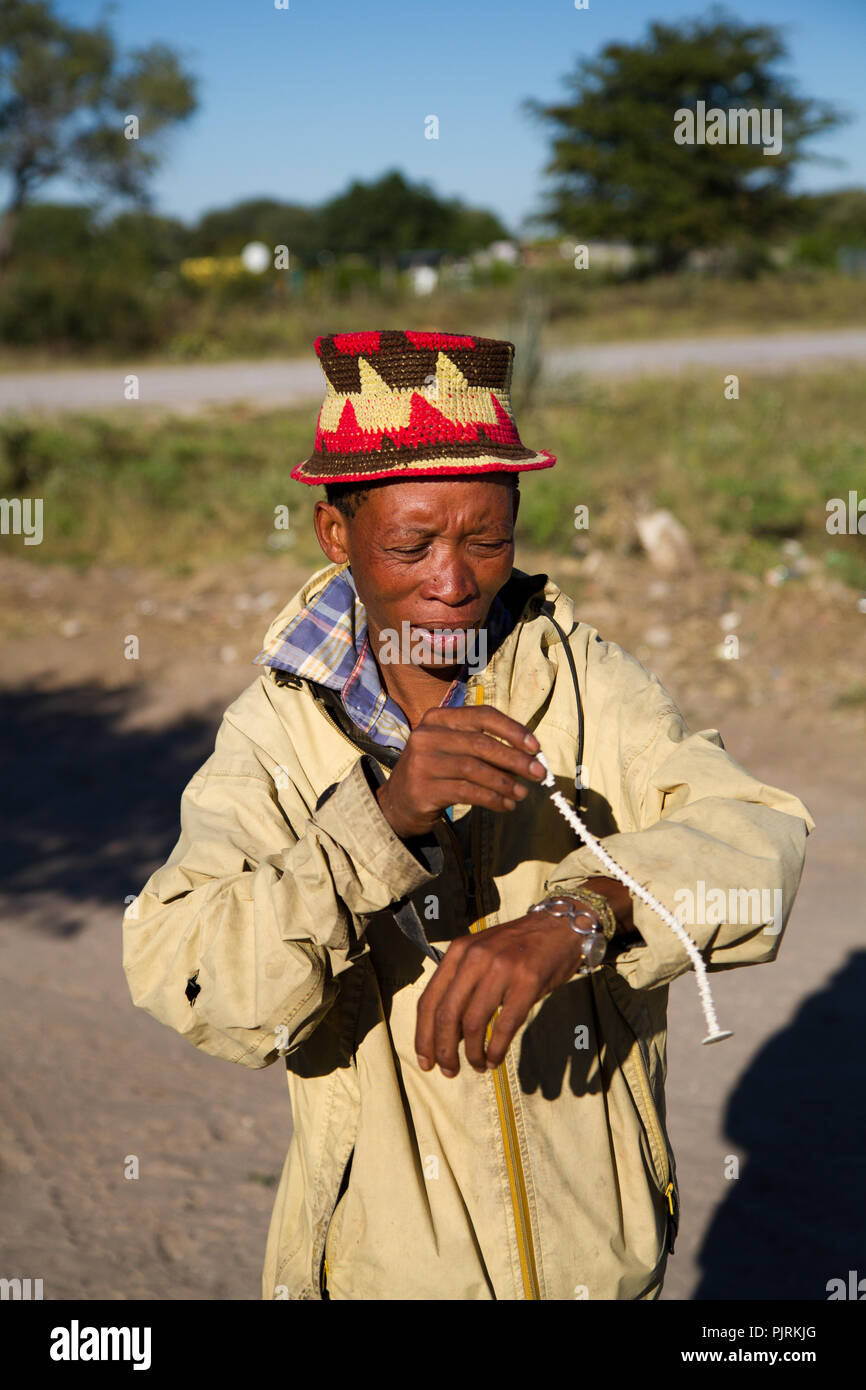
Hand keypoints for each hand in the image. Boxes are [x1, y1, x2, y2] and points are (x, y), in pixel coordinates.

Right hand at [375, 706, 546, 839]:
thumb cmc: (435, 772)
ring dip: (505, 782)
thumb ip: (483, 747)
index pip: (482, 715)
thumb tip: (528, 757)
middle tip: (538, 773)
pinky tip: (506, 805)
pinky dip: (491, 799)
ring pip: (474, 769)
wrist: (396, 802)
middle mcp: (427, 735)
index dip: (512, 730)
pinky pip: (466, 792)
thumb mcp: (453, 749)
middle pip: (481, 743)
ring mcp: (422, 762)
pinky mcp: (423, 789)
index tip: (535, 747)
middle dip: (515, 759)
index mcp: (438, 718)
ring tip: (523, 793)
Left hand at [414, 910, 589, 1077]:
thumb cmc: (519, 947)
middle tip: (448, 1071)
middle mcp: (475, 957)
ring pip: (472, 1023)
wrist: (560, 926)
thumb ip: (462, 985)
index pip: (429, 1000)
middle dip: (444, 1050)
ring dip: (471, 1053)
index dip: (423, 1036)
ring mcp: (501, 968)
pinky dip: (496, 1049)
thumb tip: (446, 1034)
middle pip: (446, 1015)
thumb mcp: (482, 955)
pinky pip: (504, 1025)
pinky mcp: (527, 981)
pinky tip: (495, 1059)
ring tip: (477, 1066)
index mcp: (458, 952)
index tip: (425, 1061)